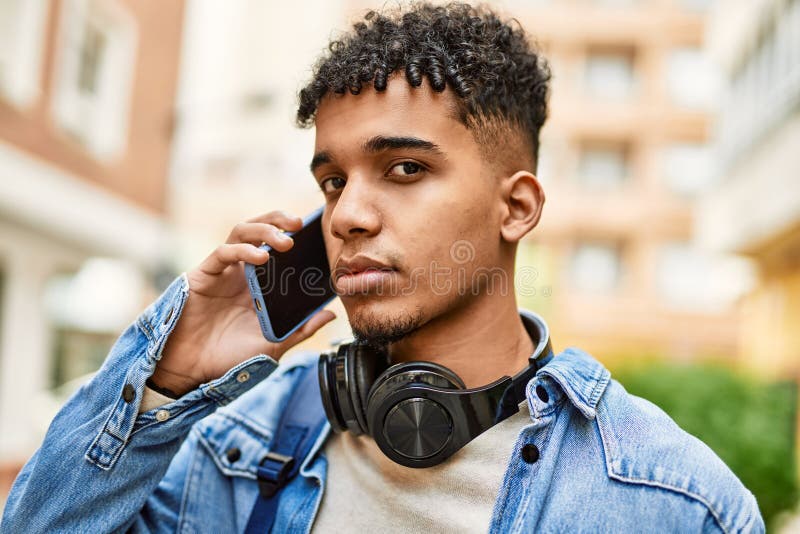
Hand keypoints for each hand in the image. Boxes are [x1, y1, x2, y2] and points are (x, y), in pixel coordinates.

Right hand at [151, 211, 335, 395]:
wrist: (192, 372)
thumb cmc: (229, 358)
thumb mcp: (273, 344)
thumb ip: (301, 329)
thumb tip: (331, 314)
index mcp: (259, 283)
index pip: (276, 246)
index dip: (292, 233)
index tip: (314, 230)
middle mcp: (241, 271)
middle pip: (258, 230)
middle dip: (277, 220)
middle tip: (299, 224)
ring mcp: (223, 271)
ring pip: (241, 232)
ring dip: (263, 230)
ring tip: (284, 241)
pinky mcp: (204, 275)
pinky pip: (223, 253)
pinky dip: (243, 250)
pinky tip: (261, 256)